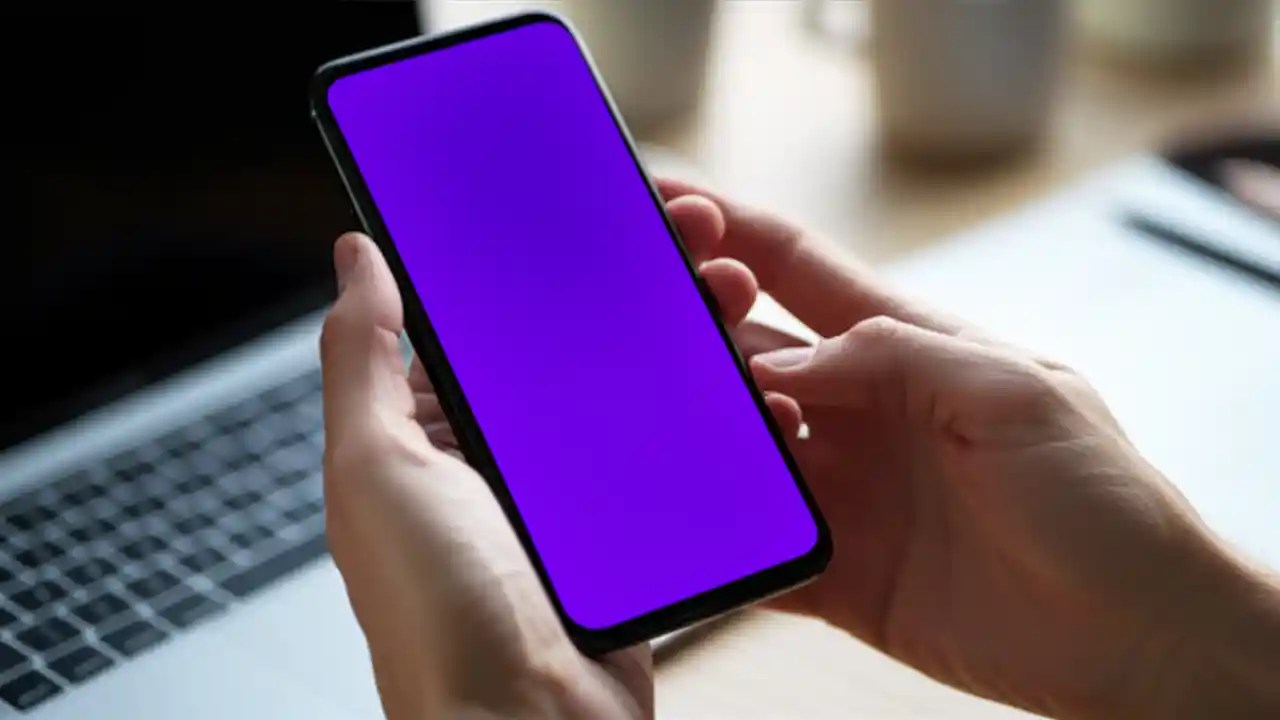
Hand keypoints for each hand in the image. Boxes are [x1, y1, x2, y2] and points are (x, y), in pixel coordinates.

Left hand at [317, 191, 777, 719]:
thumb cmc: (437, 618)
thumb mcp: (375, 470)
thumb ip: (361, 359)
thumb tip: (355, 257)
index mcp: (426, 444)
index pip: (479, 334)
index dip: (528, 270)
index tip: (587, 214)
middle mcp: (495, 471)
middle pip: (564, 360)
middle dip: (624, 296)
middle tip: (687, 241)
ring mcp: (566, 509)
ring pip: (626, 404)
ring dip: (678, 349)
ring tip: (729, 295)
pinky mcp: (627, 543)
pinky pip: (667, 467)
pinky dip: (705, 427)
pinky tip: (742, 385)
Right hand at [659, 179, 1279, 718]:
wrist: (1135, 633)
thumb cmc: (1100, 497)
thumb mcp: (1014, 391)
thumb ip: (893, 356)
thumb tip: (777, 368)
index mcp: (903, 348)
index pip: (795, 268)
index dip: (728, 228)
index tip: (663, 202)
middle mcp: (859, 411)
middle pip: (747, 352)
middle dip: (693, 325)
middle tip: (654, 323)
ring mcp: (843, 489)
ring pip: (736, 445)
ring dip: (694, 430)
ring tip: (660, 423)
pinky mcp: (834, 568)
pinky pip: (754, 546)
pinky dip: (714, 537)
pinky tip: (681, 524)